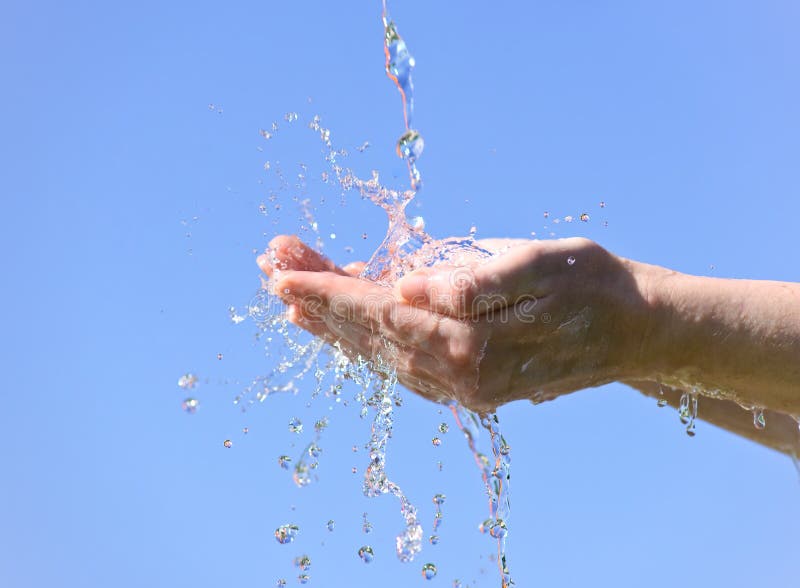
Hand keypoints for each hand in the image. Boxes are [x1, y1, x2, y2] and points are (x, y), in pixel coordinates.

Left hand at [258, 235, 656, 412]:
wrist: (635, 330)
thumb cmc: (592, 285)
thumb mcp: (540, 265)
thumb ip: (475, 283)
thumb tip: (411, 290)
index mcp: (472, 343)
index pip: (380, 314)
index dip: (327, 291)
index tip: (280, 271)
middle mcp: (459, 375)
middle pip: (369, 335)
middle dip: (316, 301)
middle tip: (270, 268)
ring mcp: (463, 386)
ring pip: (379, 352)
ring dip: (333, 322)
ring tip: (291, 293)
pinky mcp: (468, 384)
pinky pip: (400, 364)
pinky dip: (364, 343)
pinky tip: (341, 328)